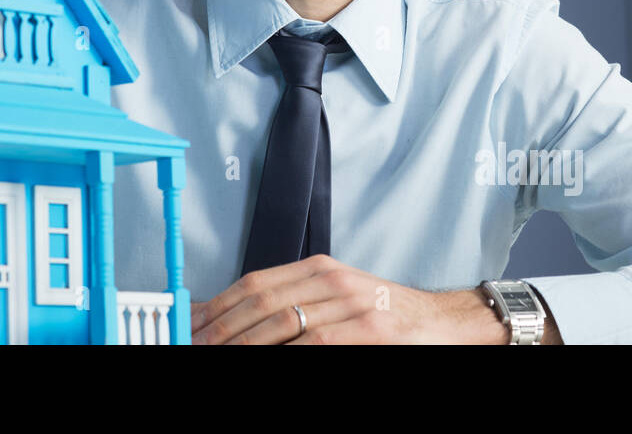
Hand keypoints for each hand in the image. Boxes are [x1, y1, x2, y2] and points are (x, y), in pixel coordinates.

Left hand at [188, 254, 513, 343]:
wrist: (441, 323)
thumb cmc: (383, 315)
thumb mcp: (333, 298)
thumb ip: (288, 303)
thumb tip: (228, 316)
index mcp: (318, 268)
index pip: (254, 284)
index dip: (217, 308)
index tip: (191, 329)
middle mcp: (332, 281)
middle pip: (262, 305)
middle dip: (223, 333)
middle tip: (198, 348)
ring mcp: (353, 306)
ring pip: (284, 328)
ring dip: (246, 347)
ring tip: (220, 358)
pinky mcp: (370, 333)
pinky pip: (318, 346)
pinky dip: (286, 356)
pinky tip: (265, 363)